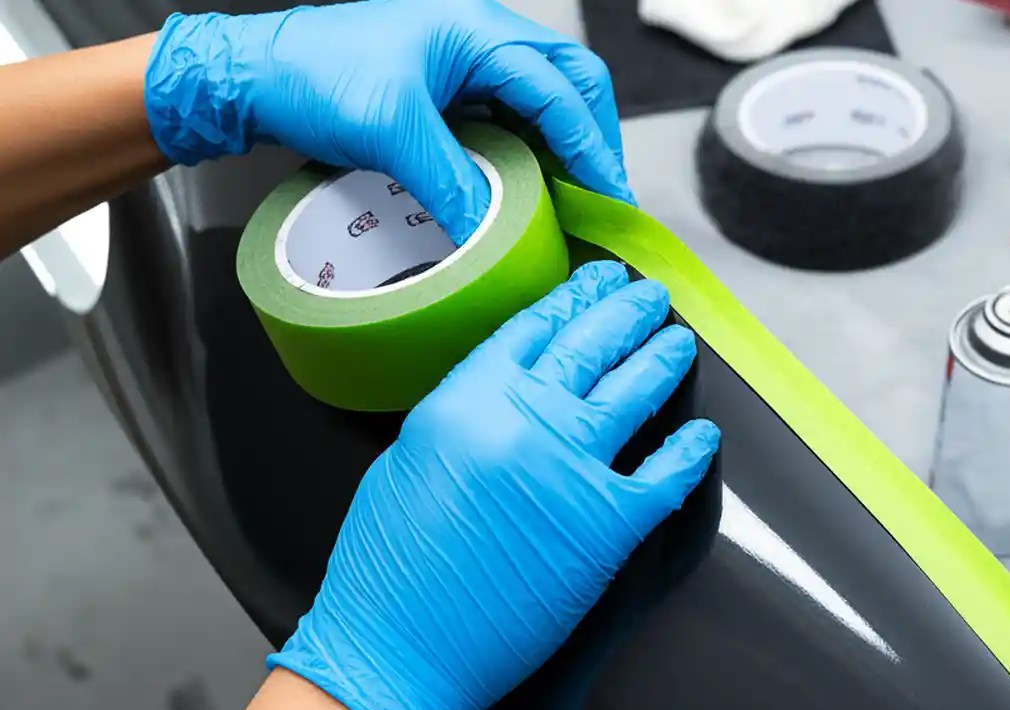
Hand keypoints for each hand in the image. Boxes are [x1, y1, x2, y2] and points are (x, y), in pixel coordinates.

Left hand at [143, 0, 631, 241]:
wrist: (256, 73)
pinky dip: (531, 148)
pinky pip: (510, 113)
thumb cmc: (313, 74)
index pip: (561, 90)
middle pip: (571, 80)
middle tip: (604, 192)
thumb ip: (449, 183)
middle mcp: (481, 38)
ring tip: (575, 194)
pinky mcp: (450, 85)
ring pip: (545, 96)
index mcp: (477, 32)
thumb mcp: (391, 133)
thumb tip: (490, 234)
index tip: (609, 196)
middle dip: (594, 136)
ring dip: (565, 144)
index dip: (592, 147)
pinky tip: (529, 183)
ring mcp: (467, 59)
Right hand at [268, 261, 719, 709]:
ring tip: (678, 341)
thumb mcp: (408, 459)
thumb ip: (463, 412)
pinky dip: (693, 450)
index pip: (534, 326)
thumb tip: (504, 391)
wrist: (397, 648)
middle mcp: (524, 417)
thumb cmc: (386, 570)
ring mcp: (572, 465)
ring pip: (638, 390)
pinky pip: (670, 472)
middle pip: (592, 343)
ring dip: (664, 359)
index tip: (593, 282)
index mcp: (467, 397)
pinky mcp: (610, 522)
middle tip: (647, 296)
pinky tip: (704, 435)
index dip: (572, 299)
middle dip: (626, 312)